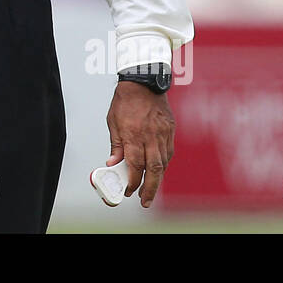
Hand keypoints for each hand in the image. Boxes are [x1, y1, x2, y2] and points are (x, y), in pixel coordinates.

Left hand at [105, 80, 174, 207]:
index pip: (135, 165)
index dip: (133, 182)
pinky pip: (168, 152)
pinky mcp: (170, 130)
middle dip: (149, 189)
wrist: (143, 82)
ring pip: (163, 162)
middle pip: (153, 169)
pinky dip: (163, 163)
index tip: (128, 191)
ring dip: (157, 178)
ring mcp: (162, 133)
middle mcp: (150, 136)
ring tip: (150, 188)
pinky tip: (157, 169)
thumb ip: (116, 145)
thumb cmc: (125, 101)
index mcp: (133, 134)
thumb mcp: (113, 122)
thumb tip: (113, 163)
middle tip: (144, 201)